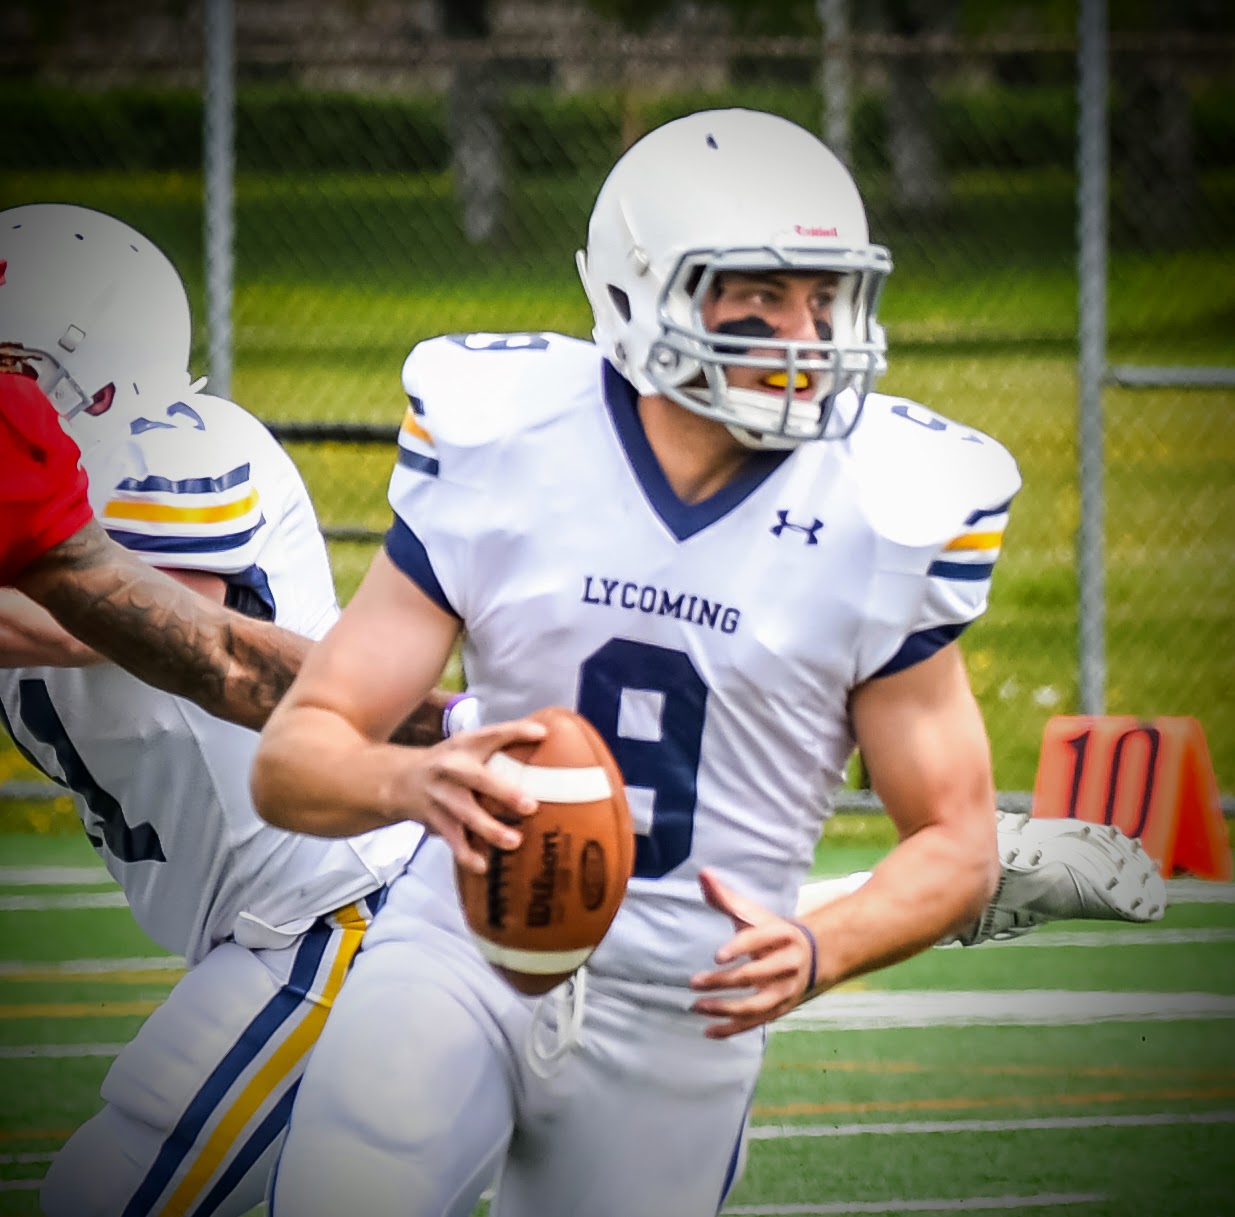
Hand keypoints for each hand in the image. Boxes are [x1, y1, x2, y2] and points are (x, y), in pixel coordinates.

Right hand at [394, 717, 546, 875]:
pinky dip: (466, 853)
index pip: (492, 734)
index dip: (516, 732)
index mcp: (465, 745)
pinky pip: (452, 838)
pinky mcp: (434, 818)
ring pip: (465, 813)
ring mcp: (440, 794)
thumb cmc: (448, 763)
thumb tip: (547, 739)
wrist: (399, 779)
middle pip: (478, 779)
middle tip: (531, 806)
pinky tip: (482, 865)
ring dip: (489, 828)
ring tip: (514, 842)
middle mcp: (451, 767)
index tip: (543, 734)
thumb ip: (500, 745)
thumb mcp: (468, 746)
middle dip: (504, 792)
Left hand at [689, 868, 818, 1039]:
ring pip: (757, 1005)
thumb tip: (702, 874)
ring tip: (697, 1006)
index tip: (716, 956)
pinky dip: (733, 1029)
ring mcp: (786, 990)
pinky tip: (708, 1031)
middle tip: (694, 982)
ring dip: (726, 1009)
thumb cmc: (773, 932)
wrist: (815, 956)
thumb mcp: (754, 914)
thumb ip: (726, 897)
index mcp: (782, 934)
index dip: (739, 947)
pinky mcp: (780, 1008)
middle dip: (724, 981)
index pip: (760, 939)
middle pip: (754, 975)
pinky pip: (756, 1023)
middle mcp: (787, 964)